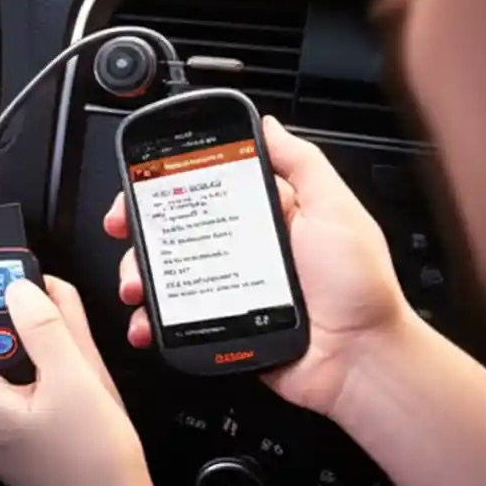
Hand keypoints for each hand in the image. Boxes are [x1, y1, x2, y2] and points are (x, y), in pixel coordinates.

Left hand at [0, 277, 188, 485]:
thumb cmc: (94, 468)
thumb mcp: (76, 379)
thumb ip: (46, 326)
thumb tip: (19, 289)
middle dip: (16, 331)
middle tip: (55, 321)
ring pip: (5, 377)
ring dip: (37, 356)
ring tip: (76, 360)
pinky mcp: (19, 446)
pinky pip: (21, 398)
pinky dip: (45, 380)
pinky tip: (79, 385)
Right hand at [105, 115, 413, 416]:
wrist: (360, 360)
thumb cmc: (359, 287)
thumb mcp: (335, 209)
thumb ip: (302, 163)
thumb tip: (268, 125)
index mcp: (265, 215)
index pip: (205, 187)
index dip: (168, 181)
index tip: (142, 181)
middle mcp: (241, 249)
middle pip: (174, 229)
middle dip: (139, 227)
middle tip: (124, 229)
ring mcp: (227, 289)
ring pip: (165, 274)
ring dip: (139, 275)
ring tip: (137, 284)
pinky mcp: (219, 326)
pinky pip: (173, 321)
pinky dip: (151, 322)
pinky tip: (147, 323)